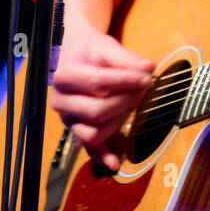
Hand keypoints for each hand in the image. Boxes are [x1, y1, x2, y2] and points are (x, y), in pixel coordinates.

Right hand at [49, 23, 155, 170]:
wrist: (75, 58)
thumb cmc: (90, 52)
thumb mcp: (106, 47)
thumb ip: (126, 59)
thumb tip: (148, 68)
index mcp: (65, 76)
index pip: (97, 81)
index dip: (125, 80)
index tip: (146, 76)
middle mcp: (61, 101)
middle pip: (97, 110)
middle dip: (125, 100)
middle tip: (143, 87)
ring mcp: (68, 119)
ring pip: (95, 130)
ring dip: (121, 120)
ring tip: (134, 103)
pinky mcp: (77, 130)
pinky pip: (88, 148)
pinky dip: (101, 156)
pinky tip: (113, 163)